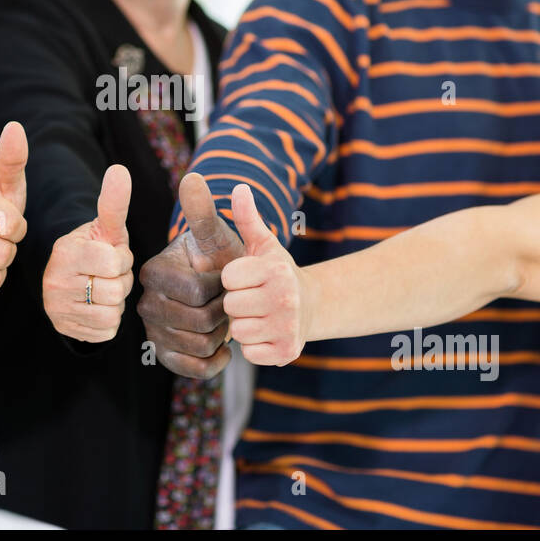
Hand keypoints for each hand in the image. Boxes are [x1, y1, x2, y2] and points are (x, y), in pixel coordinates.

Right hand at [42, 164, 134, 341]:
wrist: (72, 278)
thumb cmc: (95, 249)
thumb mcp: (104, 227)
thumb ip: (113, 203)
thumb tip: (120, 169)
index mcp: (65, 252)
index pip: (113, 261)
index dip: (122, 259)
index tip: (112, 254)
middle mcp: (54, 281)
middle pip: (115, 290)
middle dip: (121, 281)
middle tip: (109, 274)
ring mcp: (57, 309)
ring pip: (112, 313)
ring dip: (117, 302)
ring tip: (104, 288)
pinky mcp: (66, 330)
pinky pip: (106, 331)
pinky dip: (110, 321)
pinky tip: (98, 306)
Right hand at [137, 172, 244, 378]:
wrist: (226, 293)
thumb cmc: (220, 260)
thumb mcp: (215, 235)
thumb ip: (203, 211)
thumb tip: (192, 177)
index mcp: (153, 272)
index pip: (195, 291)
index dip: (221, 288)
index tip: (227, 277)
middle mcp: (145, 303)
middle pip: (199, 321)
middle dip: (224, 312)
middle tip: (229, 301)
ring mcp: (152, 333)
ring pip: (200, 345)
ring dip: (222, 334)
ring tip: (224, 318)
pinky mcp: (164, 357)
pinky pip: (195, 367)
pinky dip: (216, 359)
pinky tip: (223, 343)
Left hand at [222, 183, 313, 365]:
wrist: (311, 306)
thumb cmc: (276, 272)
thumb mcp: (263, 244)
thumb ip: (248, 218)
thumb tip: (239, 188)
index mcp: (275, 270)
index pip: (228, 278)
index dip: (233, 279)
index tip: (248, 278)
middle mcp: (285, 298)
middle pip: (230, 307)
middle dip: (237, 304)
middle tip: (253, 299)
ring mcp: (288, 327)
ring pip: (239, 331)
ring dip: (244, 325)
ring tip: (259, 315)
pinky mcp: (287, 352)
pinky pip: (249, 353)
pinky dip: (254, 346)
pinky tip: (266, 333)